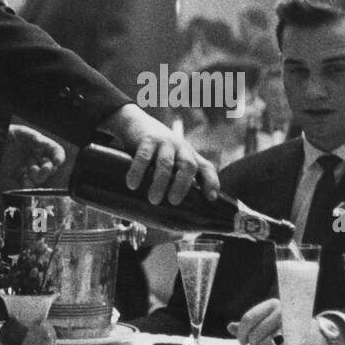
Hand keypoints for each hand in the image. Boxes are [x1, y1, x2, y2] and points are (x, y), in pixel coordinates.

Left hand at [7, 124, 65, 186]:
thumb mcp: (14, 131)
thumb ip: (30, 136)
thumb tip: (40, 140)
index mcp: (36, 142)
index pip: (54, 149)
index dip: (58, 155)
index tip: (58, 161)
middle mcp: (33, 155)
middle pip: (50, 165)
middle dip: (49, 168)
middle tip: (44, 168)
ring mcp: (26, 166)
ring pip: (41, 176)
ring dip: (40, 176)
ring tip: (31, 171)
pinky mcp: (17, 176)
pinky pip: (27, 184)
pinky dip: (29, 185)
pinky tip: (25, 181)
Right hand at [99, 104, 218, 205]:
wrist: (135, 122)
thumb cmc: (156, 151)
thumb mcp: (171, 161)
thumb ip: (174, 182)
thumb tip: (171, 222)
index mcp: (189, 156)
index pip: (206, 168)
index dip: (211, 182)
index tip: (211, 198)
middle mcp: (180, 149)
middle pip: (188, 166)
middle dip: (183, 185)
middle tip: (174, 202)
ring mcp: (164, 143)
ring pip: (166, 163)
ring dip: (160, 182)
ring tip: (154, 199)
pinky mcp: (147, 139)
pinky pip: (144, 156)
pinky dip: (138, 171)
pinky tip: (133, 185)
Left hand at [229, 299, 328, 344]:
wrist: (316, 336)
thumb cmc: (287, 329)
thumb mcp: (269, 322)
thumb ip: (250, 326)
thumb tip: (230, 327)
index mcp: (272, 305)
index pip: (249, 318)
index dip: (241, 333)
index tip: (242, 342)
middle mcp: (282, 312)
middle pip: (255, 334)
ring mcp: (290, 327)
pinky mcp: (298, 342)